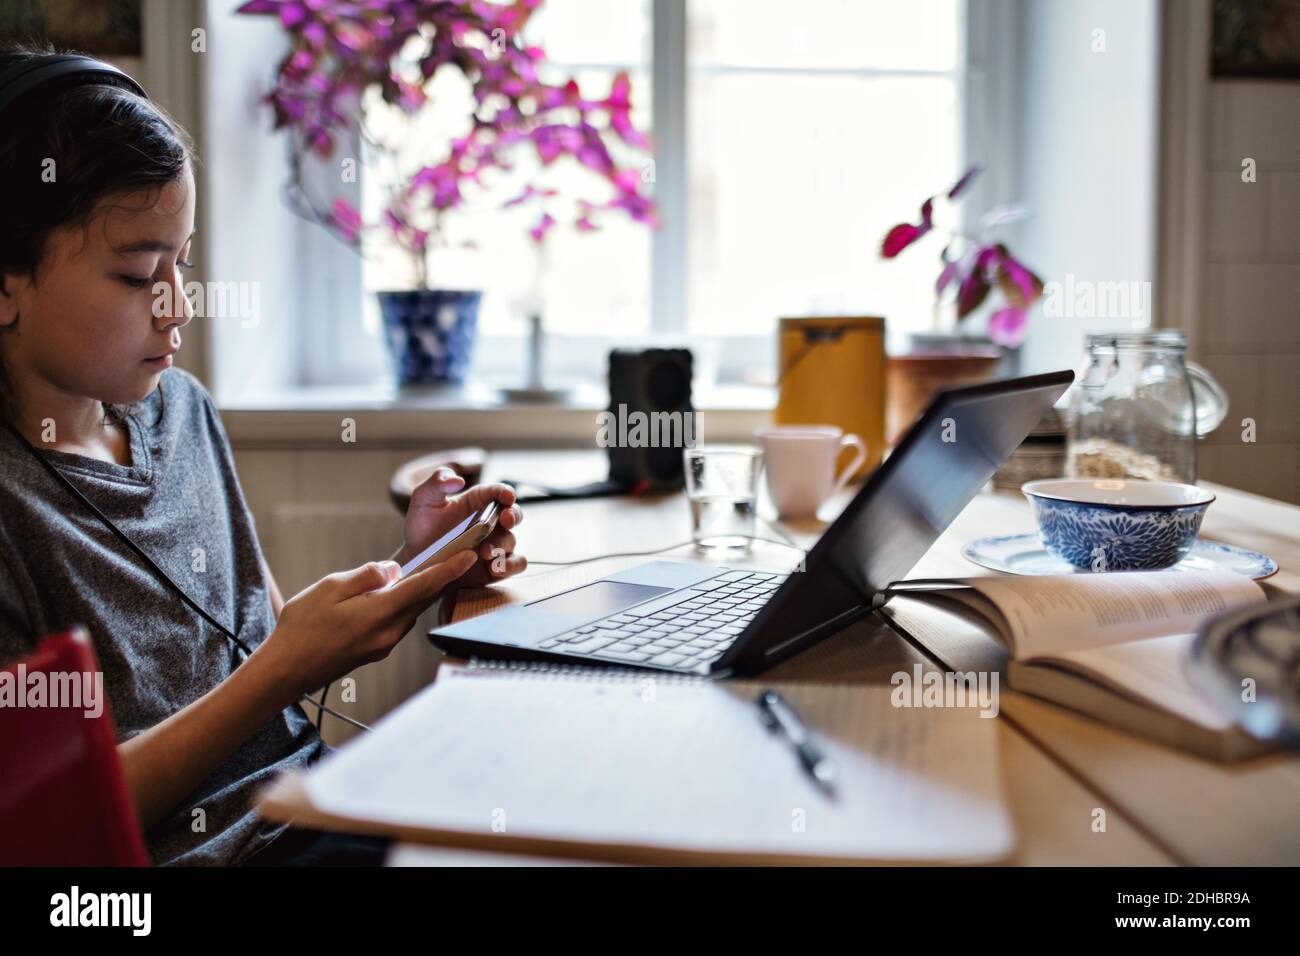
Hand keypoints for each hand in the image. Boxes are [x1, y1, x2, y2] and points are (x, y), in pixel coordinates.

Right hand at [262, 552, 477, 697]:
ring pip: (410, 611)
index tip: (469, 555)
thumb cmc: (301, 627)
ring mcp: (384, 645)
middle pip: (422, 599)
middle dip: (439, 578)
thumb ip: (366, 576)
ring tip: (422, 571)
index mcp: (380, 613)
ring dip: (418, 592)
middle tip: (455, 556)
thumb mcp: (330, 588)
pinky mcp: (376, 651)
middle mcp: (390, 633)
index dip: (448, 569)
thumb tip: (392, 570)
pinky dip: (402, 606)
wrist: (286, 671)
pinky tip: (392, 596)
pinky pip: (398, 622)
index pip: (424, 586)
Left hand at [397, 468, 526, 588]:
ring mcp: (494, 544)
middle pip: (513, 514)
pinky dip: (510, 566)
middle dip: (514, 515)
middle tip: (505, 520)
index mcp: (477, 502)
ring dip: (502, 545)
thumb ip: (437, 482)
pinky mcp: (495, 566)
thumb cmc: (421, 528)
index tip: (507, 495)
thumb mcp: (423, 499)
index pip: (497, 492)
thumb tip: (458, 480)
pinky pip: (515, 564)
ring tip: (485, 552)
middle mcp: (490, 522)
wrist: (417, 561)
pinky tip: (494, 568)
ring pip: (512, 541)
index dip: (505, 491)